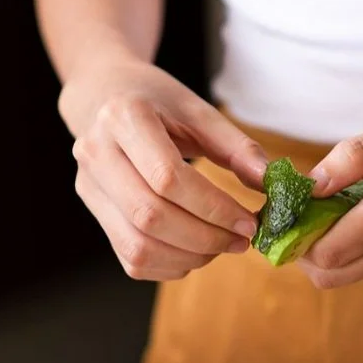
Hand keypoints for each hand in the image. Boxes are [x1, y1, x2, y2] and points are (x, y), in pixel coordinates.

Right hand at [61, 50, 267, 280]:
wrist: (104, 96)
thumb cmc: (159, 103)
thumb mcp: (199, 112)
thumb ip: (238, 148)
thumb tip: (273, 183)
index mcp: (124, 118)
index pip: (168, 178)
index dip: (214, 208)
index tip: (250, 223)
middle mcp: (95, 154)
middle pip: (151, 216)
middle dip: (206, 238)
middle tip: (241, 241)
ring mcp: (89, 187)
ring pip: (138, 246)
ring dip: (190, 257)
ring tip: (221, 246)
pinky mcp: (94, 212)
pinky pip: (132, 259)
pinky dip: (171, 266)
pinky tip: (196, 252)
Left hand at [298, 94, 362, 288]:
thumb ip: (356, 157)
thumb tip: (310, 184)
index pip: (327, 252)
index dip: (297, 234)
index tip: (291, 205)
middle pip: (333, 276)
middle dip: (308, 250)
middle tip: (306, 211)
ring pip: (356, 271)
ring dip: (336, 246)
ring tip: (341, 201)